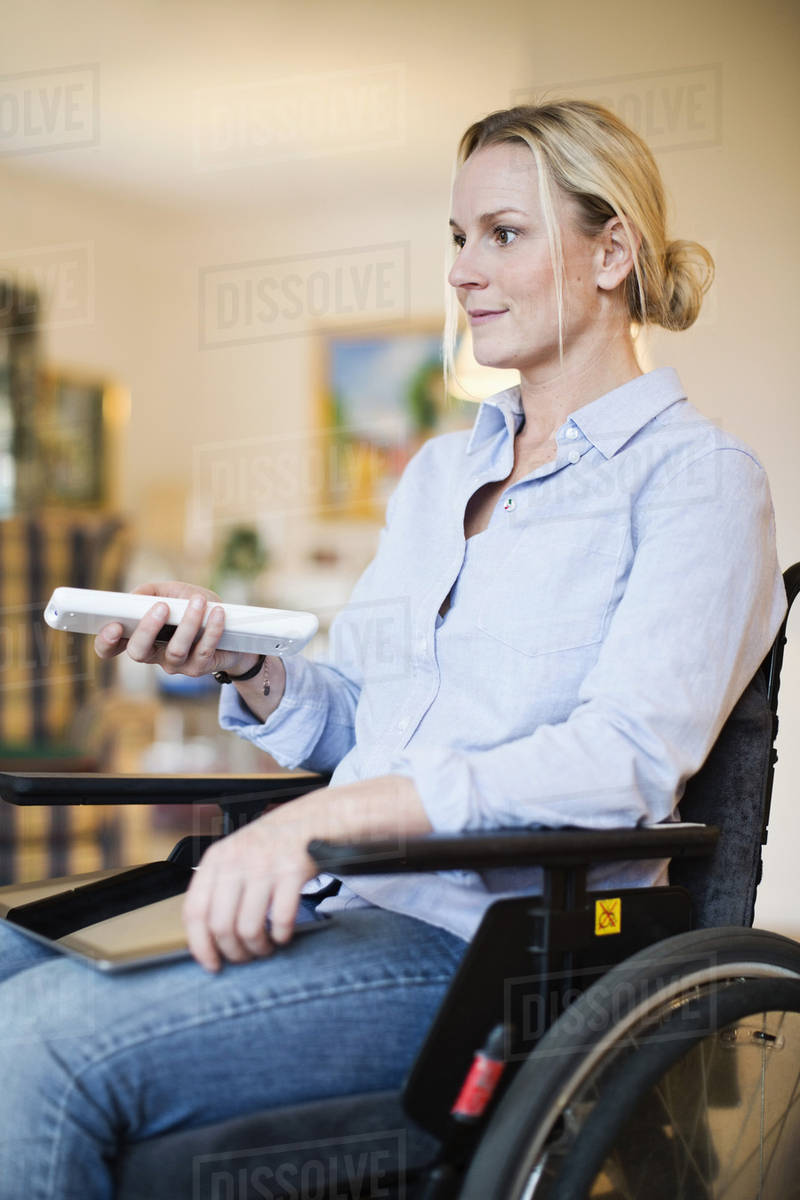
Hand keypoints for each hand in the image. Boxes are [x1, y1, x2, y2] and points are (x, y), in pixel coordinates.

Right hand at [93, 580, 258, 679]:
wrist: (234, 632)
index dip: (106, 642)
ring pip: (175, 651)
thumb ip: (151, 591)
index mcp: (141, 637)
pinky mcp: (199, 668)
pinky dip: (212, 629)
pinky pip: (203, 651)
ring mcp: (177, 665)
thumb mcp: (174, 593)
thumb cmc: (197, 609)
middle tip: (160, 607)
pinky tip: (217, 612)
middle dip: (147, 630)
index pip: (111, 647)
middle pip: (138, 652)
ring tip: (198, 601)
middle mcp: (154, 655)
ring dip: (187, 623)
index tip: (113, 626)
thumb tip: (135, 597)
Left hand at [182, 801, 319, 970]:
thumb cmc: (274, 843)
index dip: (200, 945)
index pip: (194, 912)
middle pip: (220, 926)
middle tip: (245, 957)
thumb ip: (219, 886)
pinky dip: (281, 936)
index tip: (211, 964)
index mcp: (216, 859)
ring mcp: (265, 865)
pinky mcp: (293, 871)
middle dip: (233, 952)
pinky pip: (281, 919)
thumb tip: (207, 936)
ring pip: (249, 928)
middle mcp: (236, 860)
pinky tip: (283, 934)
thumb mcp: (236, 854)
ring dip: (258, 948)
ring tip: (265, 948)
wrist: (314, 817)